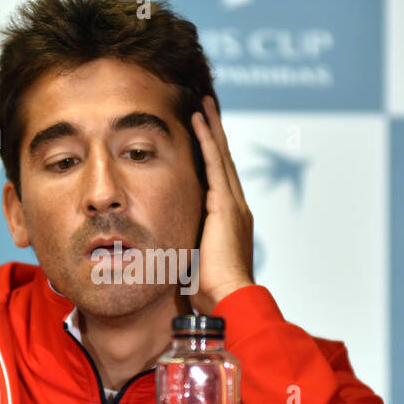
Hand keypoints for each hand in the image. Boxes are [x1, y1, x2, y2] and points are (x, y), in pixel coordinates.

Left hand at [191, 95, 253, 313]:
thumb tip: (167, 250)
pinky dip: (208, 140)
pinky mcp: (225, 204)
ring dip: (212, 129)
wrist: (228, 298)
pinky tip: (199, 121)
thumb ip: (186, 249)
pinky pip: (215, 163)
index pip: (221, 181)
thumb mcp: (195, 263)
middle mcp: (236, 208)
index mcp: (230, 222)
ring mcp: (233, 204)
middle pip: (224, 162)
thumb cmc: (209, 292)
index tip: (206, 139)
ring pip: (221, 156)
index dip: (213, 158)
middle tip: (208, 109)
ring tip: (204, 105)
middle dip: (216, 135)